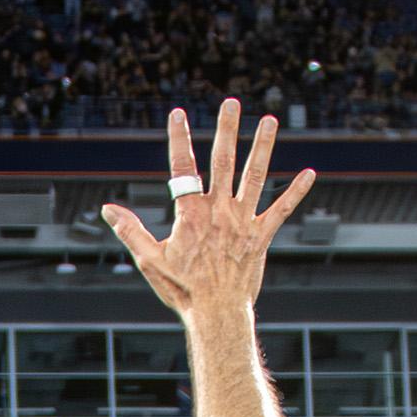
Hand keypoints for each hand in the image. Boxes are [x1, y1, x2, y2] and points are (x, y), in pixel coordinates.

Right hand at [98, 98, 315, 319]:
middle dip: (227, 130)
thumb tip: (107, 209)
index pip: (183, 169)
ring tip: (270, 120)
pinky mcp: (261, 237)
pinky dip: (295, 192)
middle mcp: (219, 212)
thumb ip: (130, 231)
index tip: (178, 114)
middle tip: (231, 103)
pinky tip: (309, 173)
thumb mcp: (150, 260)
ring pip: (255, 177)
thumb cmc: (183, 289)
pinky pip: (281, 210)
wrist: (217, 314)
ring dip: (263, 147)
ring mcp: (243, 222)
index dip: (179, 139)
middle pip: (223, 162)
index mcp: (191, 215)